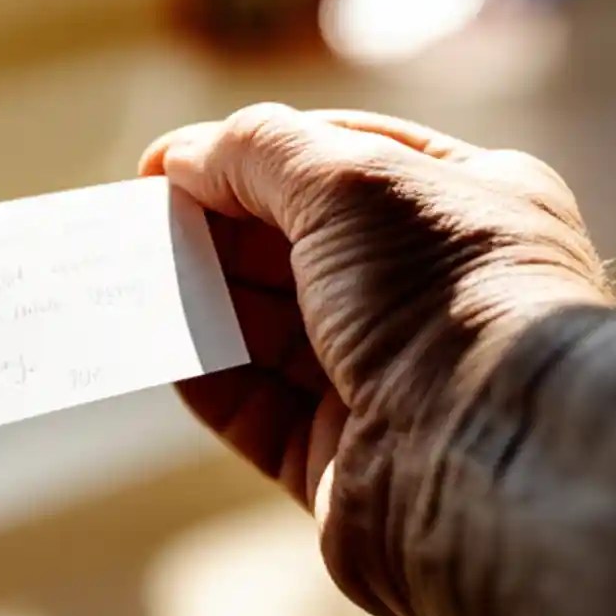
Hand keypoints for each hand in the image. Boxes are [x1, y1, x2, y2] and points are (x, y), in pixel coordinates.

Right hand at [141, 104, 611, 615]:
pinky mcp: (341, 457)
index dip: (252, 153)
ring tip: (131, 278)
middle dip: (217, 227)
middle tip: (138, 221)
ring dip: (201, 299)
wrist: (485, 464)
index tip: (168, 164)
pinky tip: (159, 348)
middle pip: (295, 246)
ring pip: (269, 328)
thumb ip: (260, 151)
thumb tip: (186, 158)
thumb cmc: (439, 296)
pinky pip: (255, 408)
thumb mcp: (351, 179)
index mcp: (462, 208)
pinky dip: (205, 375)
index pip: (342, 158)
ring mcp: (386, 379)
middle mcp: (428, 292)